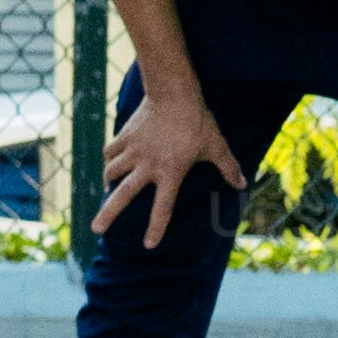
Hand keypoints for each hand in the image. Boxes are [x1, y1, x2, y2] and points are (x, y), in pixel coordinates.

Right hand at [94, 88, 244, 244]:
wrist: (173, 92)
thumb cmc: (197, 121)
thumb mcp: (216, 145)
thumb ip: (227, 166)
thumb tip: (242, 184)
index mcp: (170, 173)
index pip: (162, 208)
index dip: (155, 228)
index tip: (148, 245)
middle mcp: (147, 166)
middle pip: (123, 195)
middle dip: (108, 214)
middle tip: (96, 229)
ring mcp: (134, 150)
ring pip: (112, 172)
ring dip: (109, 183)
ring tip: (107, 189)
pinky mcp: (125, 136)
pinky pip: (111, 152)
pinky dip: (109, 159)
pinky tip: (110, 163)